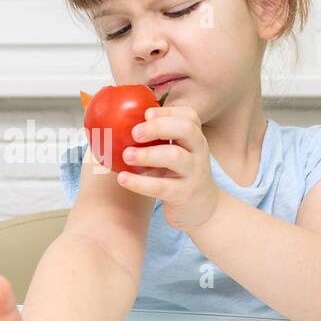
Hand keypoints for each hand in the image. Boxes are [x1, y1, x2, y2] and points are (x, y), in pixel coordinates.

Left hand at [116, 104, 220, 232]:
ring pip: (174, 156)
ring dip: (147, 154)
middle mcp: (199, 152)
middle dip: (158, 126)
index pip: (189, 116)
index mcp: (195, 139)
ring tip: (126, 155)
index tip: (146, 114)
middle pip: (186, 129)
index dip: (167, 111)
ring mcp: (194, 173)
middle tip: (134, 133)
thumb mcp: (176, 154)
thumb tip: (118, 125)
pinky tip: (123, 179)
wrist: (202, 209)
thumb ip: (159, 140)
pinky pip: (162, 186)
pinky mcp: (185, 194)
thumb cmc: (180, 175)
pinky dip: (140, 182)